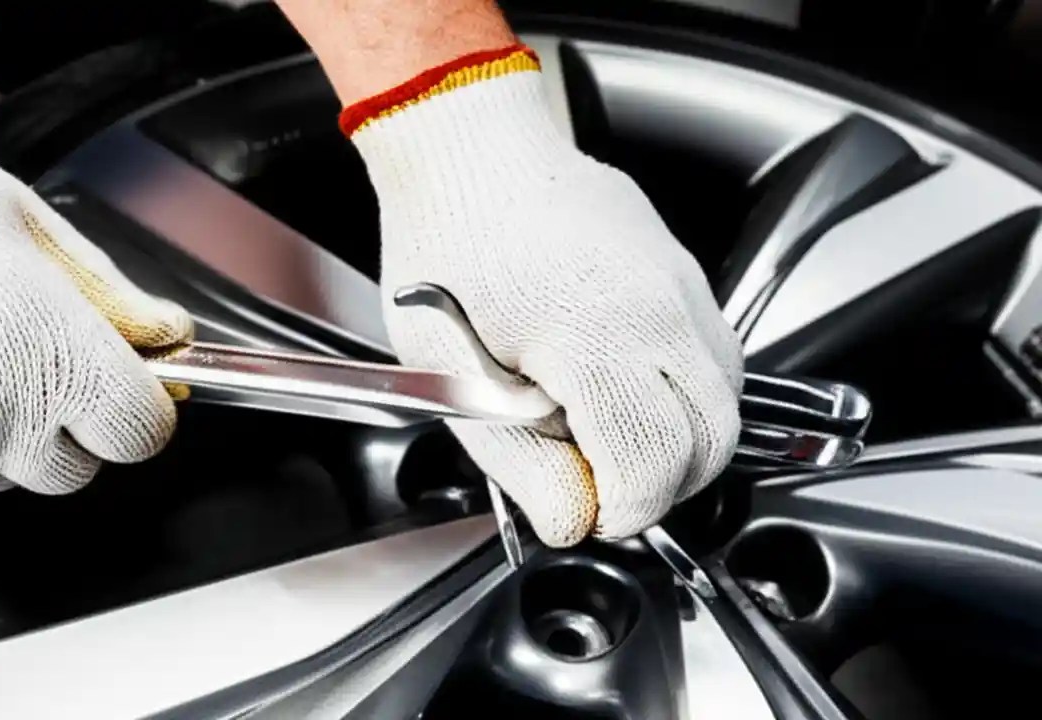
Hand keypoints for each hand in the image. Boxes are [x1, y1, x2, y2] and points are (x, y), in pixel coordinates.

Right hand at [0, 76, 191, 499]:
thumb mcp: (24, 220)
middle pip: (75, 468)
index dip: (143, 403)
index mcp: (34, 346)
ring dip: (3, 430)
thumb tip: (165, 336)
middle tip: (34, 351)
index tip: (131, 381)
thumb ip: (109, 294)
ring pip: (4, 475)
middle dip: (72, 420)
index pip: (141, 433)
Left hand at [347, 48, 743, 545]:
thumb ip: (518, 457)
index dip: (622, 511)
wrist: (471, 149)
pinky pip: (716, 355)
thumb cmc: (447, 241)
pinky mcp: (685, 271)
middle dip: (664, 485)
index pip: (653, 463)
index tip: (588, 514)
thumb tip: (570, 515)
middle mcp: (660, 305)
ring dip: (682, 441)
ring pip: (726, 399)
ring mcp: (682, 283)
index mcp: (597, 332)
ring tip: (608, 436)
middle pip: (714, 439)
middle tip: (601, 487)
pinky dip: (686, 395)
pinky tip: (623, 388)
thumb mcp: (450, 370)